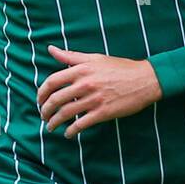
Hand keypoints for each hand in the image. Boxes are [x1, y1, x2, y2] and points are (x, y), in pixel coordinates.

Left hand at [37, 46, 161, 137]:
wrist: (145, 79)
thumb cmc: (120, 67)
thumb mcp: (94, 58)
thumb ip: (71, 56)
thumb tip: (50, 49)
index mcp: (81, 69)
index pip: (52, 81)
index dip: (41, 93)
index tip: (39, 100)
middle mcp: (85, 84)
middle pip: (56, 99)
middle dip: (45, 110)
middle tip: (44, 116)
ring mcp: (94, 99)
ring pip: (66, 113)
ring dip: (55, 122)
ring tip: (51, 127)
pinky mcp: (103, 112)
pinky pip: (81, 124)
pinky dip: (71, 131)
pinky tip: (68, 134)